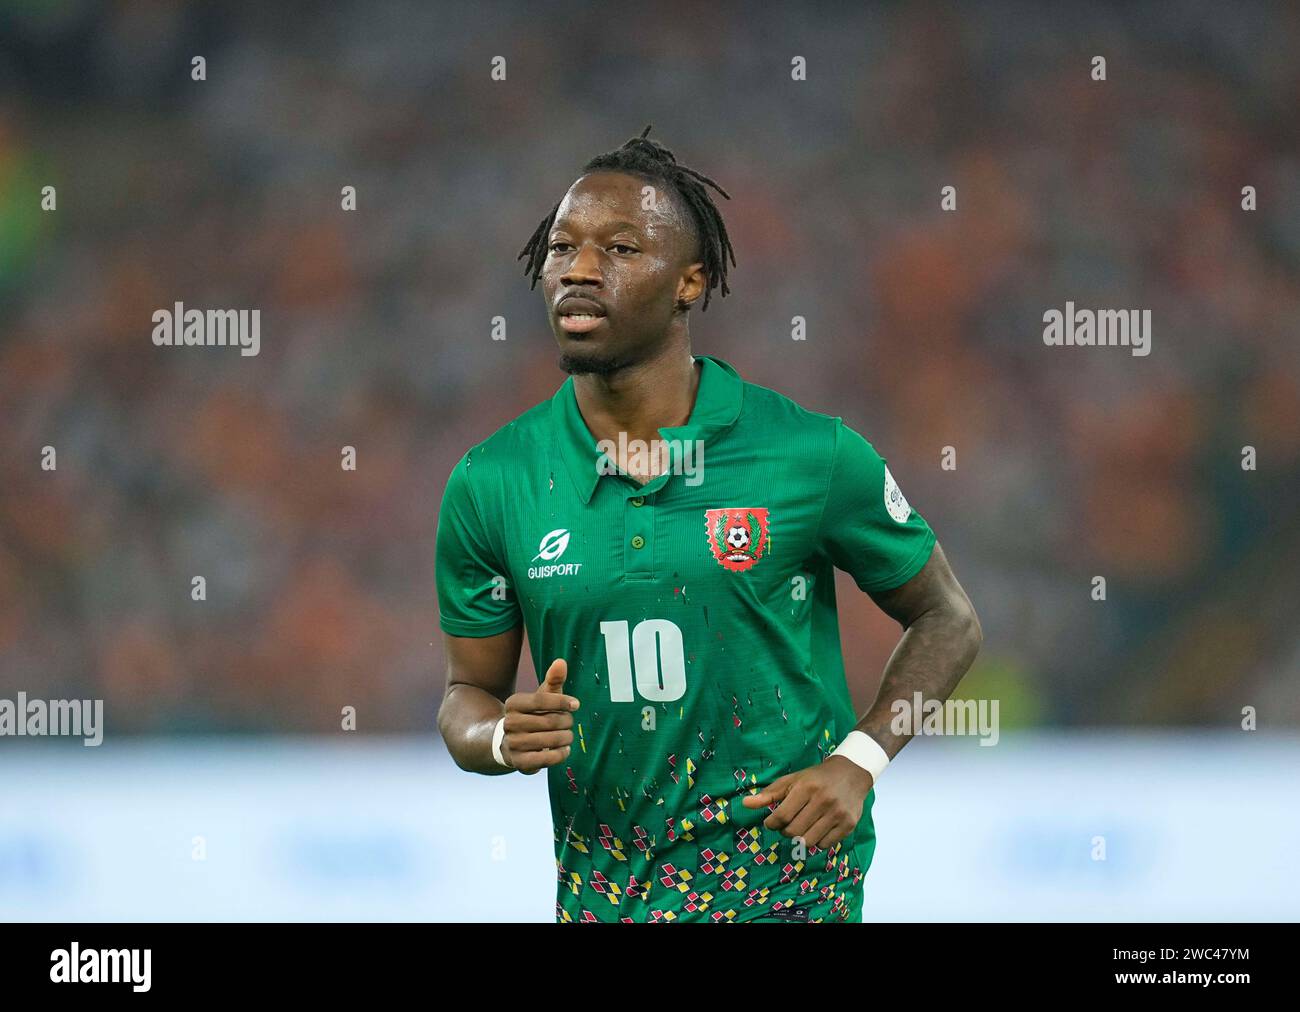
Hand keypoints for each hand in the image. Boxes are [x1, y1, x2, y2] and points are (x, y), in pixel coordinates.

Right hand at [501, 657, 579, 774]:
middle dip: (566, 722)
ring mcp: (513, 743)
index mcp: (514, 703)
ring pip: (549, 740)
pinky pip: (545, 759)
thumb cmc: (534, 714)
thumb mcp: (543, 696)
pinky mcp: (519, 762)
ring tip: (569, 736)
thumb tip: (561, 661)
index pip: (540, 699)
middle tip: (570, 723)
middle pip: (549, 721)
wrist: (513, 742)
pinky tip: (565, 749)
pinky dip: (560, 754)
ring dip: (566, 738)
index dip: (561, 702)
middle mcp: (509, 723)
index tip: (576, 705)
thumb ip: (553, 679)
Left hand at [740, 756, 874, 849]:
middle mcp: (823, 800)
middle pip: (794, 832)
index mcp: (806, 788)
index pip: (782, 816)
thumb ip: (769, 794)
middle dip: (785, 831)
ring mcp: (837, 814)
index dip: (772, 824)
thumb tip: (745, 804)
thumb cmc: (816, 778)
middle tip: (787, 824)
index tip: (771, 822)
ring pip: (808, 841)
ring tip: (801, 827)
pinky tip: (816, 830)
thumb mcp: (792, 780)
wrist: (851, 773)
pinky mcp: (848, 825)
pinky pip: (824, 845)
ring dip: (800, 838)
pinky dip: (816, 842)